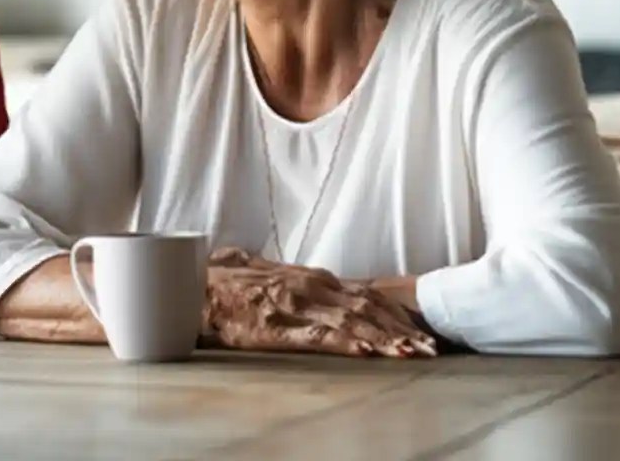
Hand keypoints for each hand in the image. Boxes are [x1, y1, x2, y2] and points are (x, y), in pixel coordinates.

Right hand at [205, 251, 435, 357]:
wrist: (188, 289)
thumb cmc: (219, 281)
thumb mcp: (252, 267)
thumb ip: (276, 270)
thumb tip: (284, 267)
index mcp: (307, 277)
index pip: (363, 294)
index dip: (395, 313)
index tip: (419, 330)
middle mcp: (308, 287)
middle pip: (367, 308)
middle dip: (401, 329)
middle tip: (431, 347)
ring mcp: (294, 307)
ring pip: (351, 322)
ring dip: (384, 339)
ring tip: (412, 353)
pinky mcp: (277, 328)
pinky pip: (319, 337)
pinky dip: (347, 343)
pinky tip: (367, 352)